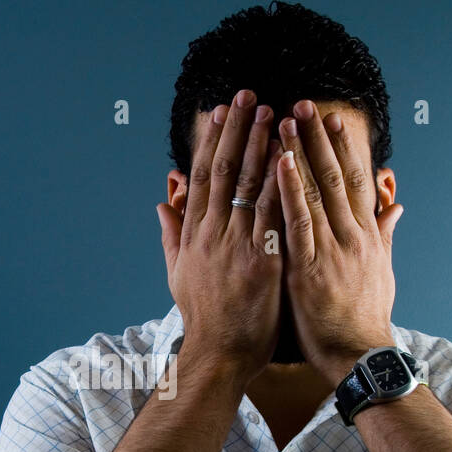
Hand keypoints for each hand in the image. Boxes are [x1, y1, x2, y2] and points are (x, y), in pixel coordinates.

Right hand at [157, 88, 285, 385]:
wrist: (219, 355)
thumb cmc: (205, 319)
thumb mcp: (178, 274)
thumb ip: (171, 235)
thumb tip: (162, 203)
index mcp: (194, 235)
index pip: (201, 177)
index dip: (210, 141)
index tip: (221, 112)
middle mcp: (211, 234)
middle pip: (222, 170)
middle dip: (236, 130)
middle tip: (248, 95)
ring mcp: (235, 245)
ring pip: (246, 185)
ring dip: (259, 144)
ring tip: (272, 111)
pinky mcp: (261, 260)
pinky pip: (271, 213)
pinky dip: (279, 183)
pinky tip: (289, 156)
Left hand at [276, 99, 404, 384]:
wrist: (359, 355)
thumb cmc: (365, 318)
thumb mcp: (382, 272)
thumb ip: (384, 235)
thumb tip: (395, 207)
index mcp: (365, 236)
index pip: (354, 183)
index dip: (342, 149)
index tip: (331, 120)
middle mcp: (352, 236)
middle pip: (335, 177)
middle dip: (319, 139)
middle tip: (304, 104)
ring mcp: (332, 250)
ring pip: (316, 192)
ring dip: (301, 153)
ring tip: (286, 120)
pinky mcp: (311, 268)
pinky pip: (299, 223)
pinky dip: (289, 192)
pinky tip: (279, 165)